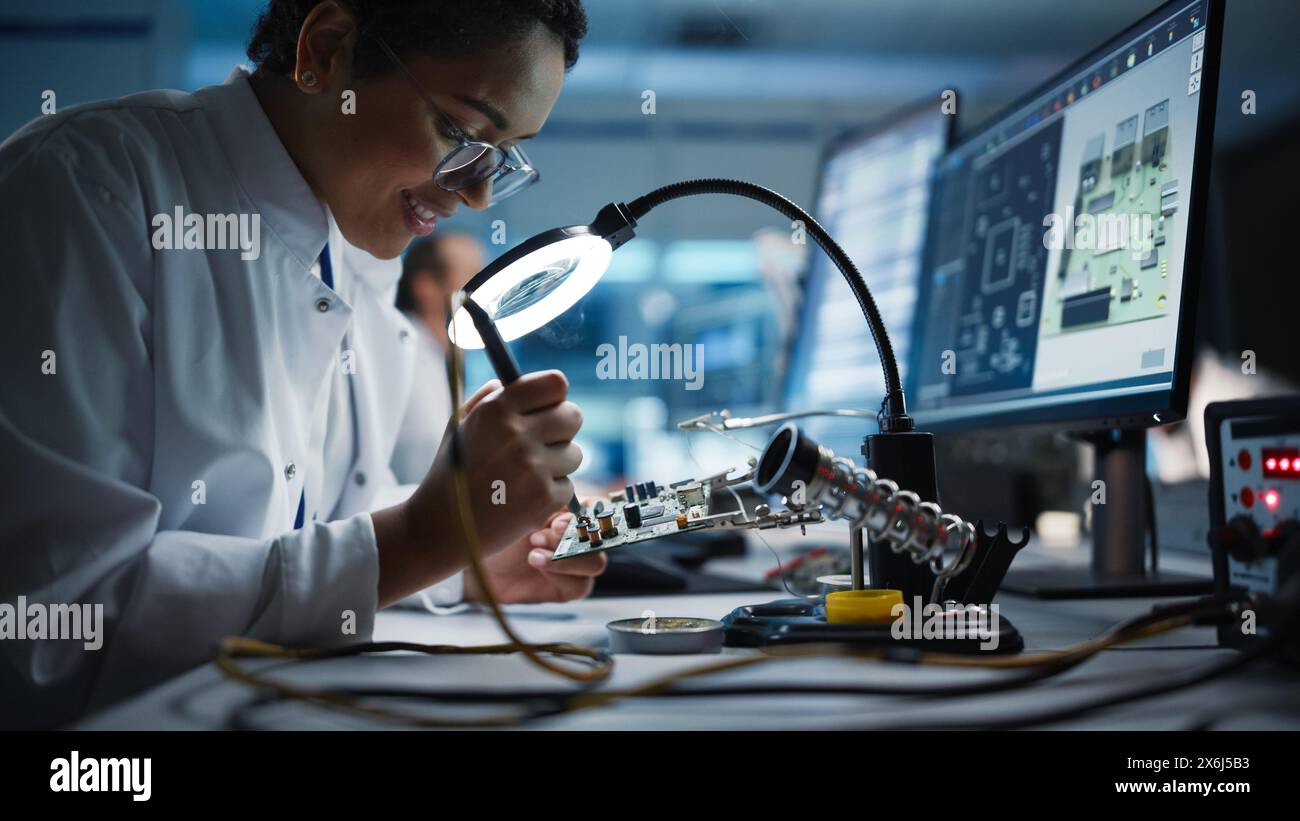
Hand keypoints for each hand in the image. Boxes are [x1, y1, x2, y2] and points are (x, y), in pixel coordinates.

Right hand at [373, 371, 583, 606]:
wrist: (440, 528)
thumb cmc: (452, 473)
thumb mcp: (460, 426)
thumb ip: (489, 399)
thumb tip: (517, 381)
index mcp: (496, 409)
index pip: (555, 384)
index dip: (554, 396)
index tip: (548, 407)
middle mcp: (516, 434)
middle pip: (573, 416)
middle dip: (562, 430)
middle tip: (543, 443)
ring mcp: (532, 467)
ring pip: (575, 454)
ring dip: (557, 465)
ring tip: (525, 476)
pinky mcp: (543, 499)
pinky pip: (568, 486)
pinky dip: (551, 494)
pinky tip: (523, 499)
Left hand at [465, 510, 607, 603]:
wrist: (470, 557)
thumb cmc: (491, 526)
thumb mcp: (515, 507)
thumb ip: (543, 504)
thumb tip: (567, 509)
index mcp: (569, 510)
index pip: (598, 508)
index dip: (587, 512)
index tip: (557, 515)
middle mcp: (575, 536)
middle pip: (602, 537)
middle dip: (573, 535)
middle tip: (543, 532)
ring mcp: (573, 563)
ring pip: (596, 563)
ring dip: (567, 557)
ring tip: (534, 550)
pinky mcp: (565, 587)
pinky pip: (580, 585)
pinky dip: (561, 574)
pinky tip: (536, 562)